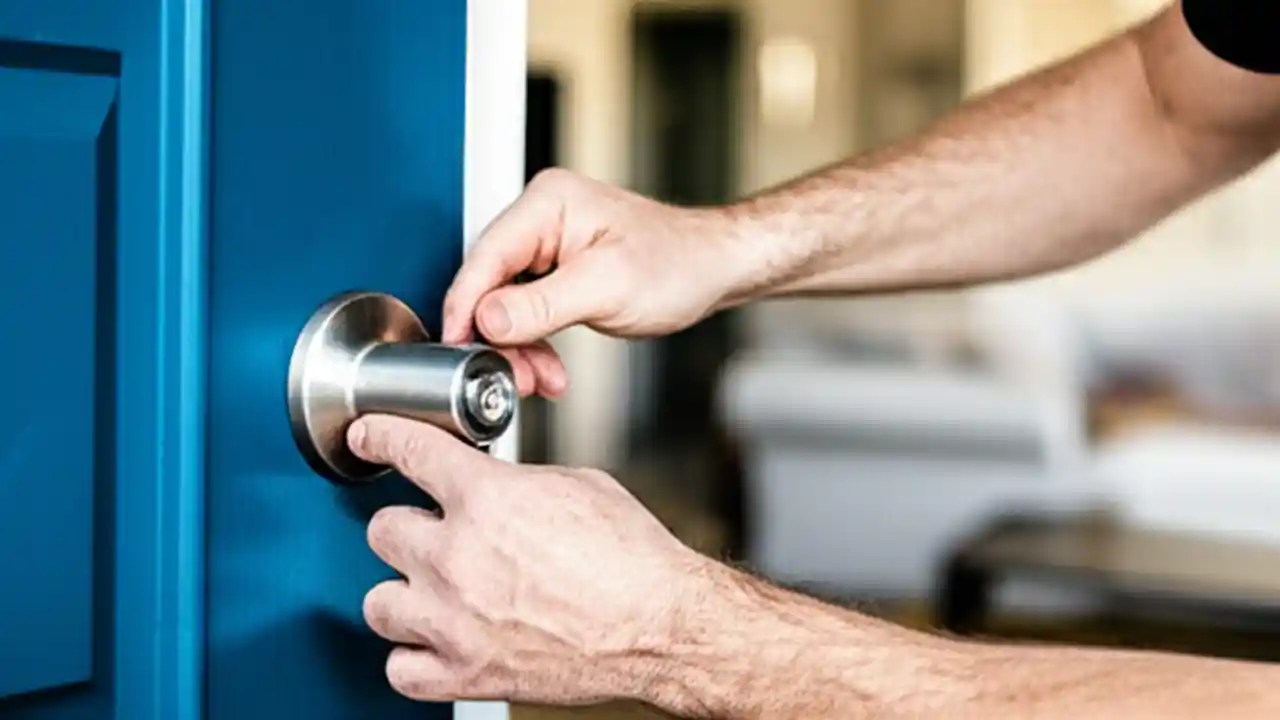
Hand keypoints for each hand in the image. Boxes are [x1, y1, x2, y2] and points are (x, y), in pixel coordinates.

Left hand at [350, 415, 713, 705]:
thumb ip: (515, 483)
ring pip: (378, 602)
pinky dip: (414, 656)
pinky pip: (399, 668)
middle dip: (409, 528)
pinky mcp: (464, 673)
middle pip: (382, 529)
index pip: (407, 450)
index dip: (380, 437)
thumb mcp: (576, 486)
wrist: (661, 624)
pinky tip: (438, 641)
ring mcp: (454, 619)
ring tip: (435, 593)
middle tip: (436, 535)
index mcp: (487, 498)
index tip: (370, 438)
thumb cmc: (632, 558)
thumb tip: (491, 485)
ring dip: (405, 594)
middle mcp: (458, 556)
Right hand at [442, 168, 749, 397]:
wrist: (713, 269)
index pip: (485, 256)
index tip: (458, 347)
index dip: (465, 306)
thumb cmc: (677, 262)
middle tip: (512, 375)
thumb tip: (487, 320)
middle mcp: (540, 218)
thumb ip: (541, 305)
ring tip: (541, 379)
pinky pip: (525, 311)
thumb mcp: (607, 287)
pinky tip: (549, 370)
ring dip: (518, 348)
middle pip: (489, 283)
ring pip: (505, 304)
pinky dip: (534, 344)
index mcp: (547, 204)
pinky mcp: (555, 271)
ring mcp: (546, 244)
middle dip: (499, 337)